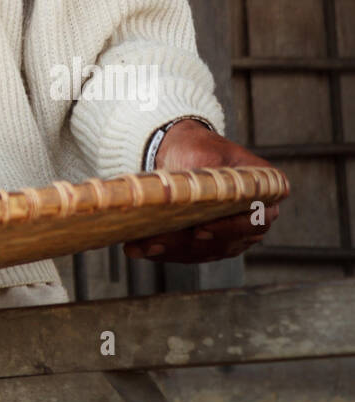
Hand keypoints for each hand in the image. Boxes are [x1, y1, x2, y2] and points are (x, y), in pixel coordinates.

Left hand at [123, 120, 284, 263]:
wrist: (181, 154)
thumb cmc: (197, 148)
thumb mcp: (203, 152)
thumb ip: (206, 177)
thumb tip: (195, 196)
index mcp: (264, 191)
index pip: (255, 218)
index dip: (229, 228)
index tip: (200, 230)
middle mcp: (255, 218)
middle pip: (225, 241)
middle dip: (187, 243)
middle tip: (155, 241)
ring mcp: (234, 235)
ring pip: (204, 251)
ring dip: (170, 251)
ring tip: (139, 246)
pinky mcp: (211, 244)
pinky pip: (189, 253)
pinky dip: (164, 252)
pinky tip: (138, 248)